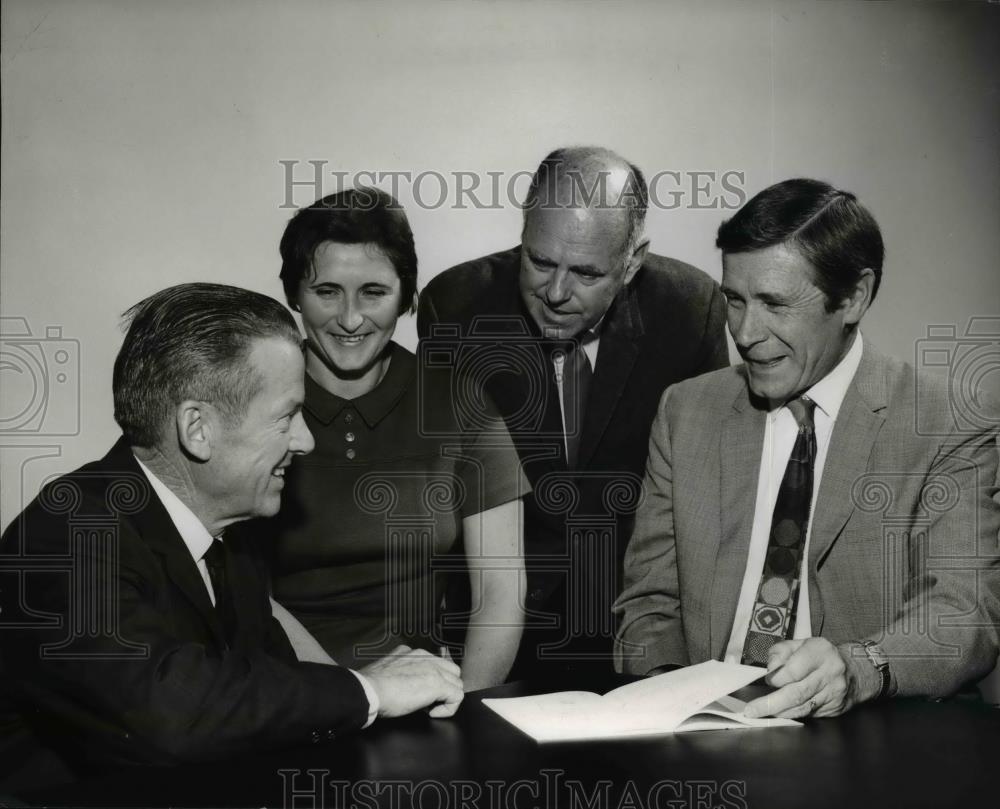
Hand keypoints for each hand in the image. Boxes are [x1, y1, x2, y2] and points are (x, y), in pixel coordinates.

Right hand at [360, 645, 463, 718]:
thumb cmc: (372, 686)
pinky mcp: (438, 684)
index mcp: (414, 653)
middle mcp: (426, 656)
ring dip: (446, 697)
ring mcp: (434, 669)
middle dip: (445, 688)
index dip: (434, 680)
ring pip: (457, 683)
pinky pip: (457, 697)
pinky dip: (448, 709)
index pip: (438, 664)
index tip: (421, 693)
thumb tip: (404, 680)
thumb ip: (402, 668)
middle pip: (451, 672)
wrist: (369, 691)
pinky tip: (431, 713)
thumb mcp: (389, 669)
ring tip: (428, 707)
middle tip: (427, 701)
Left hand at [743, 638, 872, 718]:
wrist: (853, 670)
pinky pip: (810, 714)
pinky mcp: (835, 708)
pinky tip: (780, 715)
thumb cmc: (819, 655)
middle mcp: (830, 672)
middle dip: (771, 704)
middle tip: (752, 710)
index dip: (776, 678)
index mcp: (820, 651)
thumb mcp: (799, 644)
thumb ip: (780, 652)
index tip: (766, 681)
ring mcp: (834, 693)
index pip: (793, 670)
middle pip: (797, 693)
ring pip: (803, 707)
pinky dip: (792, 716)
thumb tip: (770, 670)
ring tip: (761, 714)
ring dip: (780, 713)